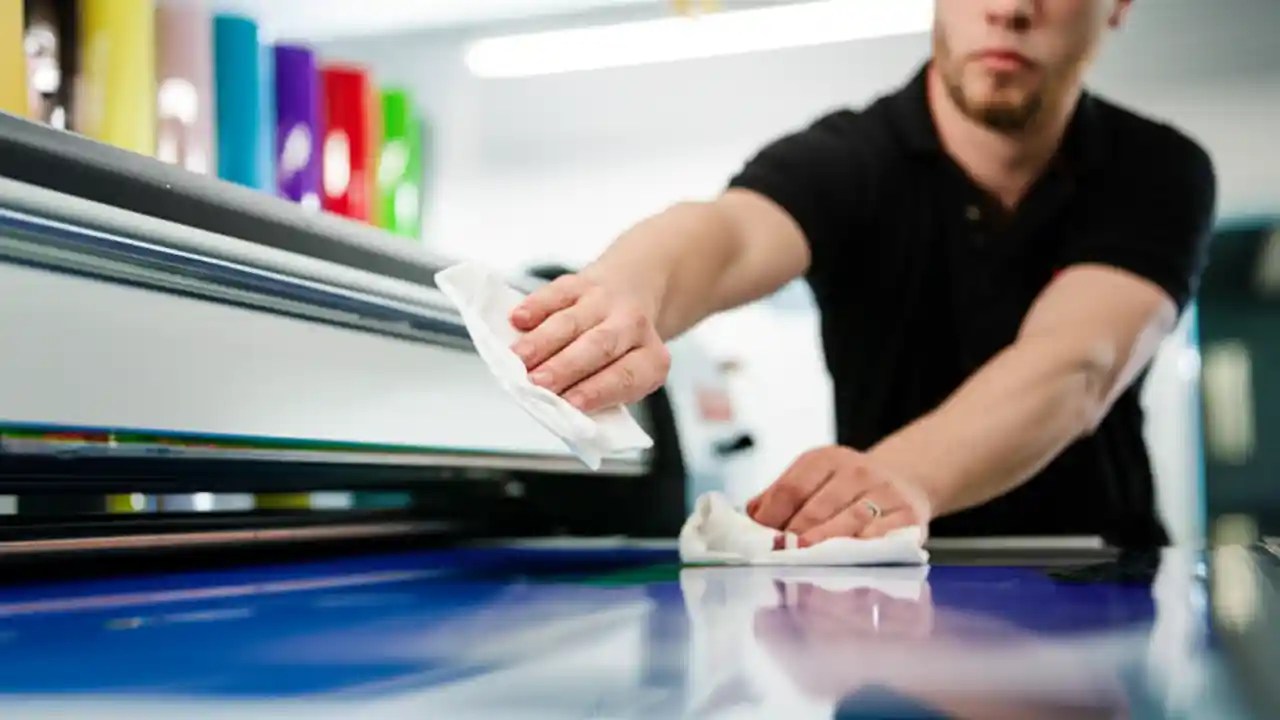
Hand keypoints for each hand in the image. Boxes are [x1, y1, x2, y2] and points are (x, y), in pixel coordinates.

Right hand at [509, 271, 670, 412]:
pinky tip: (518, 320)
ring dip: (541, 342)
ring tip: (518, 360)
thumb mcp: (627, 378)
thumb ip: (600, 395)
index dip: (598, 390)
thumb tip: (561, 411)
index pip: (626, 377)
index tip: (570, 403)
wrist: (636, 288)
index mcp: (651, 358)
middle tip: (537, 384)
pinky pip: (556, 294)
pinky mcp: (578, 283)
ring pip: (571, 322)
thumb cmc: (623, 350)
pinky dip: (535, 307)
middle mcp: (632, 326)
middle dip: (565, 366)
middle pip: (598, 346)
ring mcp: (604, 301)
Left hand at [746, 446, 931, 545]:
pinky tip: (843, 563)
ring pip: (847, 523)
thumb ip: (779, 497)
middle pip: (816, 509)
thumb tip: (748, 517)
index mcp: (825, 459)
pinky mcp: (908, 517)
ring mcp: (885, 492)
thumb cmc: (843, 488)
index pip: (791, 488)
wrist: (903, 480)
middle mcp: (857, 470)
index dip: (772, 517)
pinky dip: (859, 551)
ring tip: (803, 562)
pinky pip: (880, 537)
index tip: (758, 539)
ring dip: (822, 547)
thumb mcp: (812, 479)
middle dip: (793, 537)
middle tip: (777, 558)